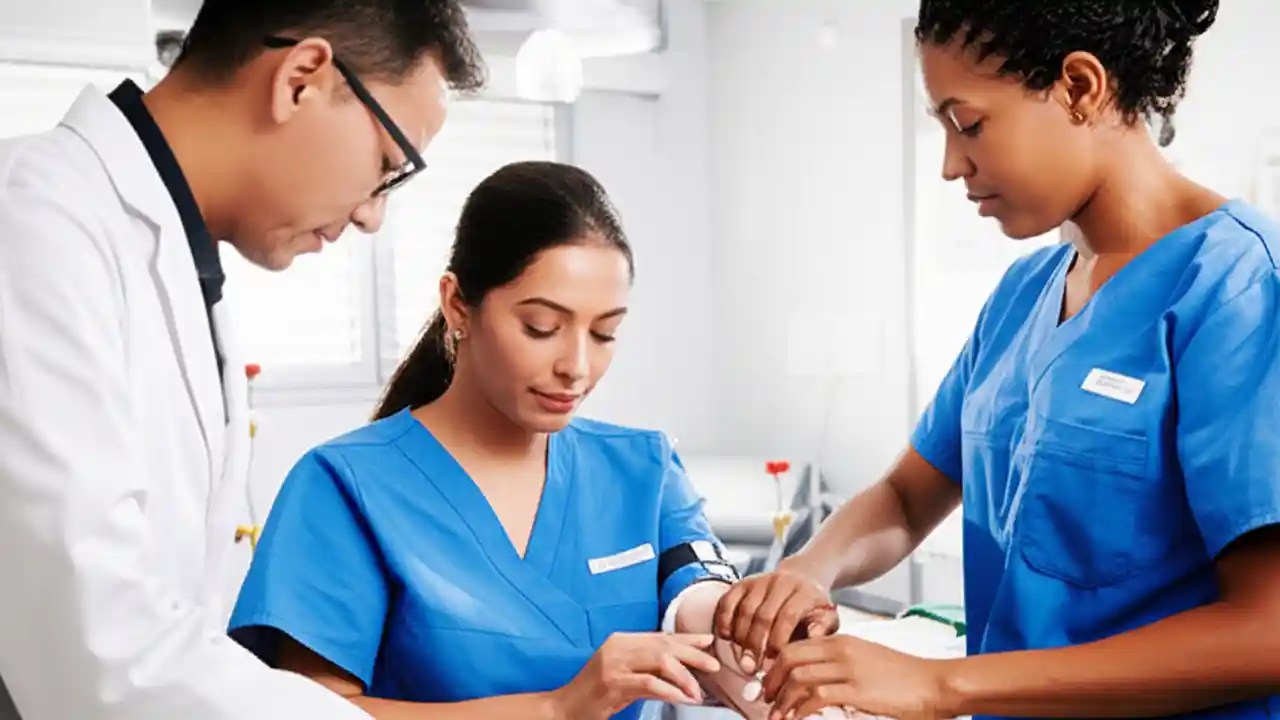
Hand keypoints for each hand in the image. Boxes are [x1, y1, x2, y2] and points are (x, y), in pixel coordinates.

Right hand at [551, 632, 720, 719]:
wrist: (564, 709)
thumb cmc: (594, 694)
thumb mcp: (624, 675)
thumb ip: (648, 667)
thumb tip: (681, 668)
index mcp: (621, 640)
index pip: (661, 636)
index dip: (687, 639)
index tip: (708, 642)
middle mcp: (618, 647)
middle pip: (664, 645)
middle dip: (692, 655)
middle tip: (712, 665)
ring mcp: (614, 664)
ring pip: (660, 661)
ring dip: (684, 676)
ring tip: (696, 691)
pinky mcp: (613, 683)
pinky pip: (649, 683)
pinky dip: (670, 690)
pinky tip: (682, 698)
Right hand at [714, 559, 839, 673]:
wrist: (801, 581)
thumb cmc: (812, 609)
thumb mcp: (826, 619)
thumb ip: (821, 630)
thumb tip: (812, 638)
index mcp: (804, 591)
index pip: (788, 616)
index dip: (778, 641)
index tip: (774, 662)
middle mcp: (781, 581)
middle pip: (763, 615)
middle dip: (756, 645)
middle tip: (752, 668)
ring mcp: (760, 580)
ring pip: (744, 610)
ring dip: (740, 638)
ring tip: (743, 658)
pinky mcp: (742, 583)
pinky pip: (727, 602)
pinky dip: (723, 621)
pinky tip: (727, 638)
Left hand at [761, 635, 952, 719]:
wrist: (936, 684)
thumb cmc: (905, 677)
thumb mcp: (867, 661)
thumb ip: (840, 664)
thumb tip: (816, 682)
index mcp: (842, 642)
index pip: (795, 646)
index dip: (774, 666)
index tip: (767, 684)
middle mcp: (841, 650)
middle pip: (789, 658)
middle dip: (771, 681)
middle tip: (765, 700)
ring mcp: (849, 669)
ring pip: (798, 678)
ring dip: (781, 700)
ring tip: (775, 716)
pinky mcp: (857, 690)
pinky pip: (816, 697)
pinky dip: (799, 710)